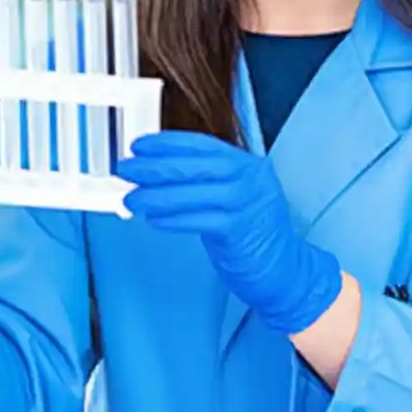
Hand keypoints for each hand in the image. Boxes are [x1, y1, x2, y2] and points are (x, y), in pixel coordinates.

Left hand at [115, 131, 341, 334]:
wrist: (286, 268)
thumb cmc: (252, 231)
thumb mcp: (233, 195)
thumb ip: (203, 181)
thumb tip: (155, 171)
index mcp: (246, 164)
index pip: (201, 145)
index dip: (167, 143)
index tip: (139, 146)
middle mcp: (250, 179)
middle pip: (194, 166)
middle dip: (153, 167)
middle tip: (126, 169)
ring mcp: (248, 204)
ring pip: (192, 194)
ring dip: (156, 196)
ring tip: (132, 199)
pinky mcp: (240, 231)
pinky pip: (198, 221)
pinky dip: (173, 219)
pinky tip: (154, 219)